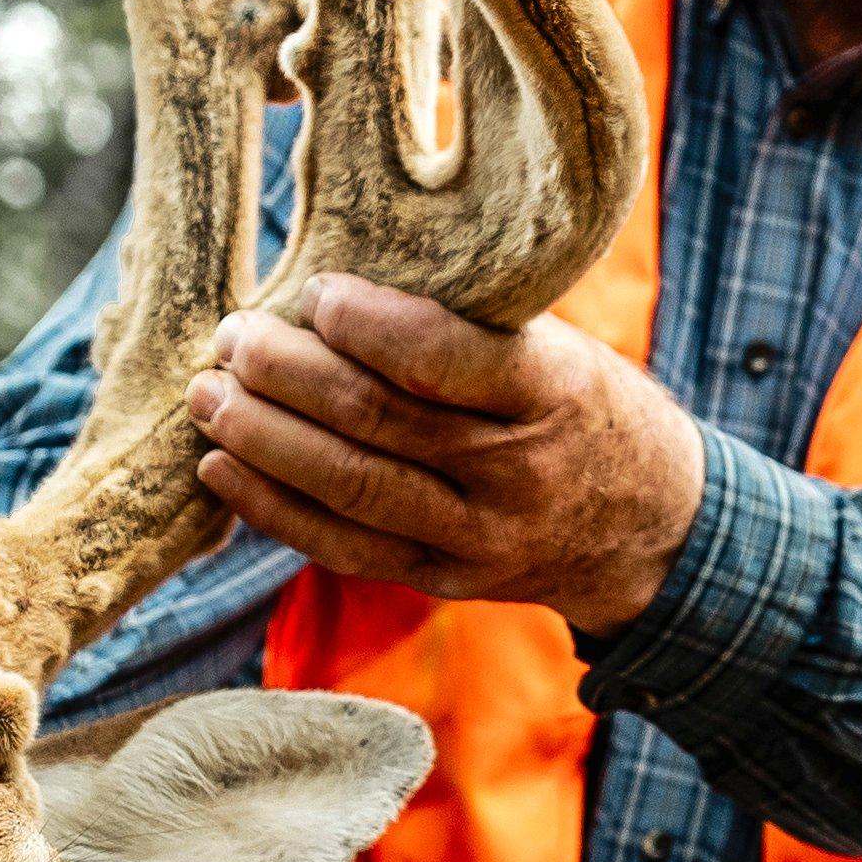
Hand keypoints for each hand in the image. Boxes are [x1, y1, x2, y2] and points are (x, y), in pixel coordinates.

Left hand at [193, 277, 707, 636]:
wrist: (652, 528)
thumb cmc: (585, 407)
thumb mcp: (560, 346)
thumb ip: (467, 322)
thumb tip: (336, 281)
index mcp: (550, 392)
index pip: (442, 359)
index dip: (364, 324)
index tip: (314, 291)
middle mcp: (514, 474)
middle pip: (379, 423)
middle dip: (288, 376)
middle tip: (232, 337)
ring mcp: (479, 538)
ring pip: (352, 488)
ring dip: (265, 440)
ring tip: (209, 396)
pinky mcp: (445, 579)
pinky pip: (347, 549)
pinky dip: (275, 510)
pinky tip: (223, 469)